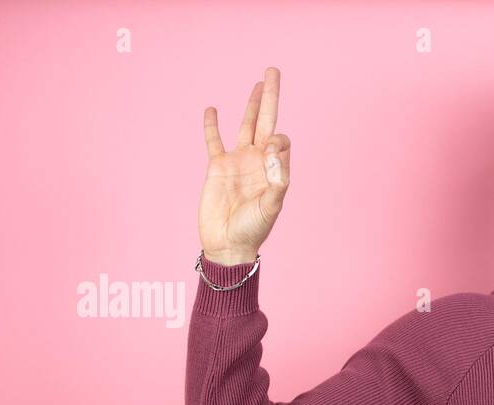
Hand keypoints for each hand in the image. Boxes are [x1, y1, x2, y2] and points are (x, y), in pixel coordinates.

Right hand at [198, 67, 290, 264]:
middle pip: (266, 122)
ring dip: (252, 104)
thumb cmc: (253, 229)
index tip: (268, 151)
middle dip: (271, 97)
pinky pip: (213, 140)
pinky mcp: (216, 167)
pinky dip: (212, 126)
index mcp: (274, 170)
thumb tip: (273, 147)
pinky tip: (212, 110)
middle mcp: (258, 161)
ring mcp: (237, 162)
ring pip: (245, 125)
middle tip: (273, 71)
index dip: (277, 140)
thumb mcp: (271, 207)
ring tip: (258, 83)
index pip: (281, 142)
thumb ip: (277, 179)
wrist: (227, 244)